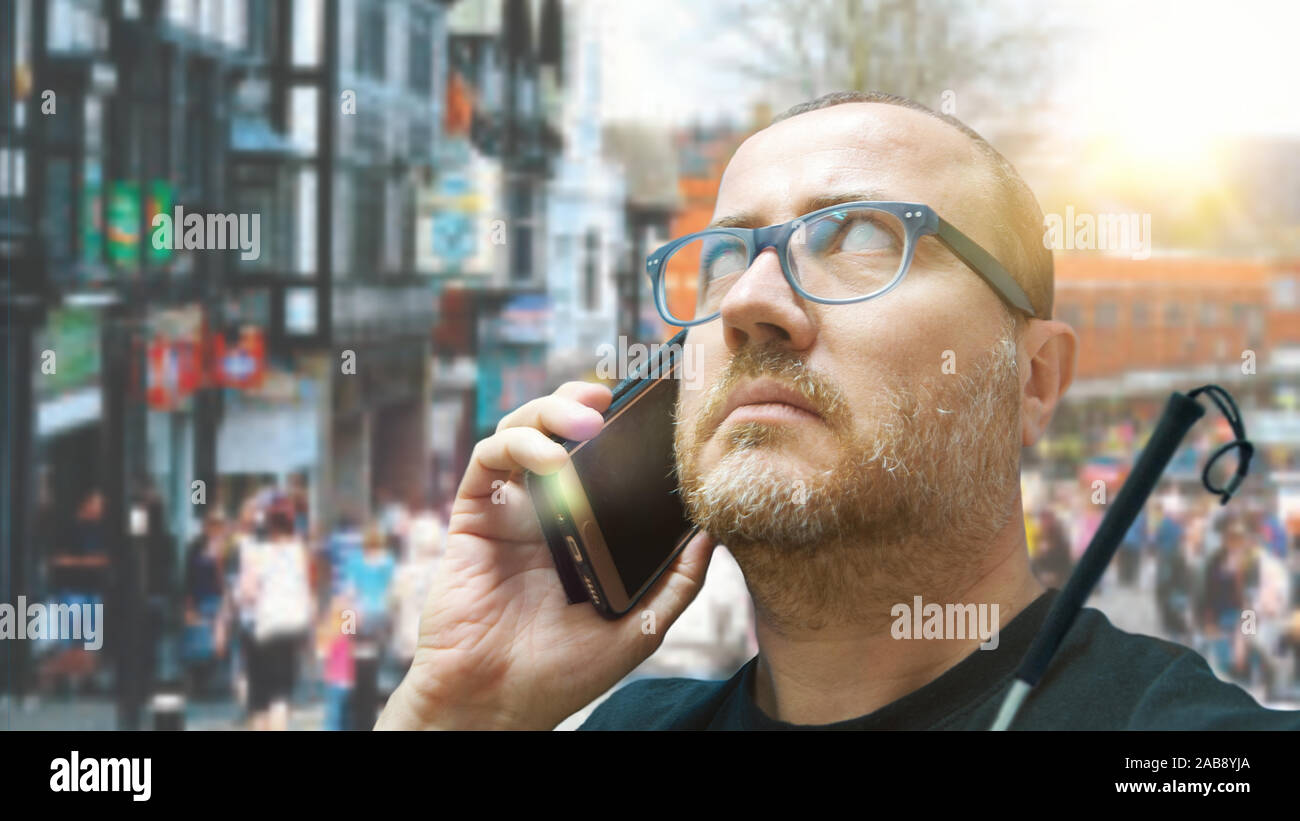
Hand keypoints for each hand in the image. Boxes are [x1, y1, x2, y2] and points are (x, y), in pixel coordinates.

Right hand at [376, 381, 715, 729]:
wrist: (497, 705)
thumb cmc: (563, 674)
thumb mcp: (640, 626)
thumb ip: (678, 581)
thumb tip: (715, 531)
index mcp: (584, 527)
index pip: (602, 458)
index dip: (622, 425)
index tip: (654, 403)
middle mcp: (545, 509)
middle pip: (559, 429)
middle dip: (582, 399)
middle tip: (613, 394)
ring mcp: (508, 508)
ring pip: (522, 429)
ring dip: (552, 411)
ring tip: (587, 418)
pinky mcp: (473, 515)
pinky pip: (488, 460)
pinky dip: (518, 444)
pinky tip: (550, 459)